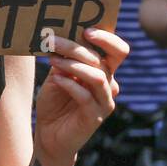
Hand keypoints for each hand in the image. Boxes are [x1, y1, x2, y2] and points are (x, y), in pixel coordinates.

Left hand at [32, 27, 129, 165]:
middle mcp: (109, 85)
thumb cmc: (54, 103)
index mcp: (103, 72)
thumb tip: (56, 36)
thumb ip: (62, 60)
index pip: (117, 51)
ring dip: (73, 65)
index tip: (86, 30)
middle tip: (56, 41)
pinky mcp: (95, 117)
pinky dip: (70, 84)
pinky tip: (55, 79)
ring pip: (97, 77)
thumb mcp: (57, 76)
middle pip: (107, 60)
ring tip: (52, 60)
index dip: (107, 38)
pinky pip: (86, 97)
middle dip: (82, 47)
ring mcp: (104, 102)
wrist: (49, 135)